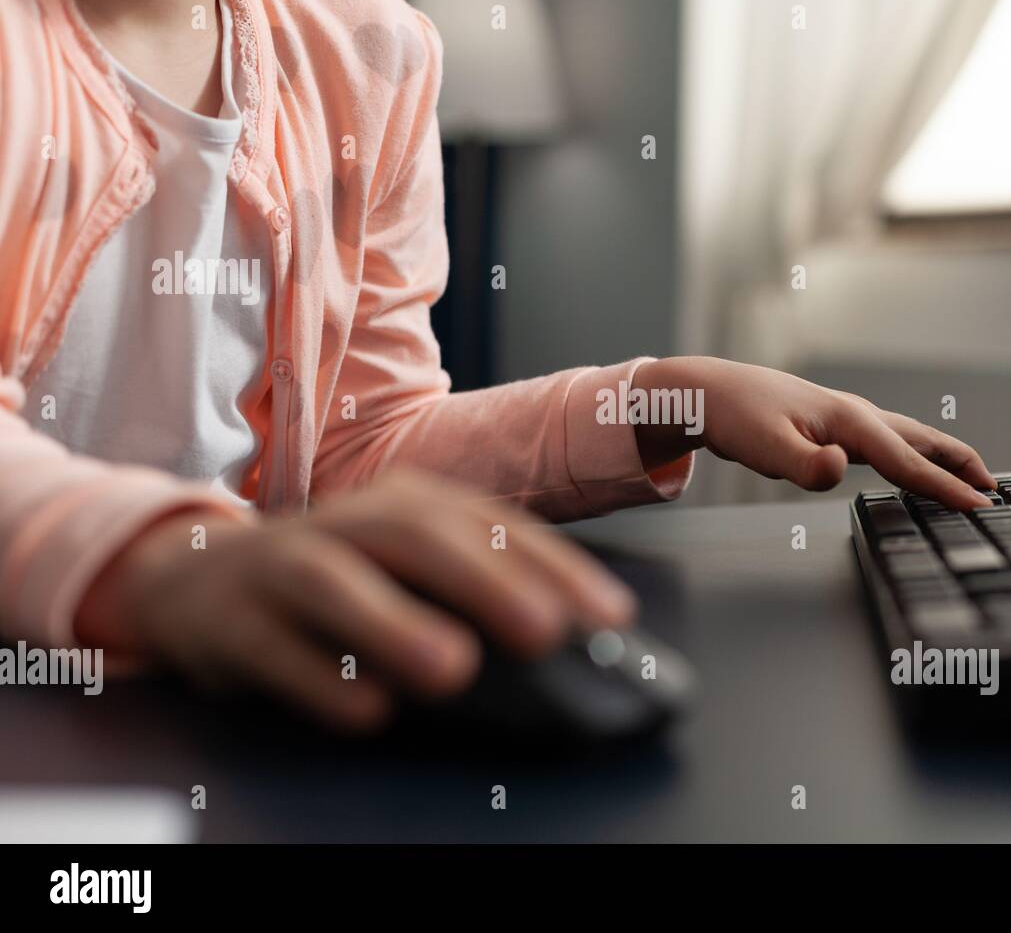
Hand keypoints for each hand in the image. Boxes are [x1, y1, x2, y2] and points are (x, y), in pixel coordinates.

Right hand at [75, 469, 634, 730]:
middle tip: (546, 630)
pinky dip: (319, 679)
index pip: (489, 523)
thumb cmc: (333, 577)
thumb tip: (566, 636)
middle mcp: (348, 522)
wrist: (197, 579)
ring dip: (394, 623)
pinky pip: (273, 648)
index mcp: (405, 504)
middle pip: (417, 537)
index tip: (610, 615)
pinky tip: (367, 709)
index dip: (554, 565)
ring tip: (453, 668)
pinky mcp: (230, 619)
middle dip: (486, 581)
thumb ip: (475, 589)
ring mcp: (282, 564)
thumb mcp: (405, 567)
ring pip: (334, 582)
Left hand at [632, 357, 996, 508]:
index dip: (946, 488)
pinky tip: (911, 470)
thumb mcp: (765, 447)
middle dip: (960, 466)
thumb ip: (803, 464)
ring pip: (908, 439)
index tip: (981, 507)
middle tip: (993, 492)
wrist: (712, 393)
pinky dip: (913, 456)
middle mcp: (857, 416)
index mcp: (850, 421)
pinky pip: (889, 444)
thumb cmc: (738, 418)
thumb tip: (838, 468)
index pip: (907, 461)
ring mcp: (847, 420)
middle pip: (922, 442)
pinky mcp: (835, 428)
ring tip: (968, 479)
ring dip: (941, 459)